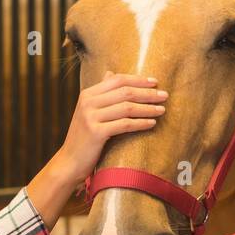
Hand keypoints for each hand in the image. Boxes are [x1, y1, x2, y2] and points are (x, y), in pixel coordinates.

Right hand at [52, 71, 168, 183]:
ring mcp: (91, 117)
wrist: (69, 161)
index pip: (117, 80)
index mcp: (87, 94)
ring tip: (162, 110)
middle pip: (125, 92)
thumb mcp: (89, 111)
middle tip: (165, 96)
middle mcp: (88, 103)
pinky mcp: (96, 132)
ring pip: (127, 108)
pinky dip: (141, 123)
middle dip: (147, 93)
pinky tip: (152, 123)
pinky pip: (125, 124)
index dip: (138, 80)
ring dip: (147, 108)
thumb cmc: (84, 137)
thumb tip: (111, 73)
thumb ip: (101, 94)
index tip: (155, 82)